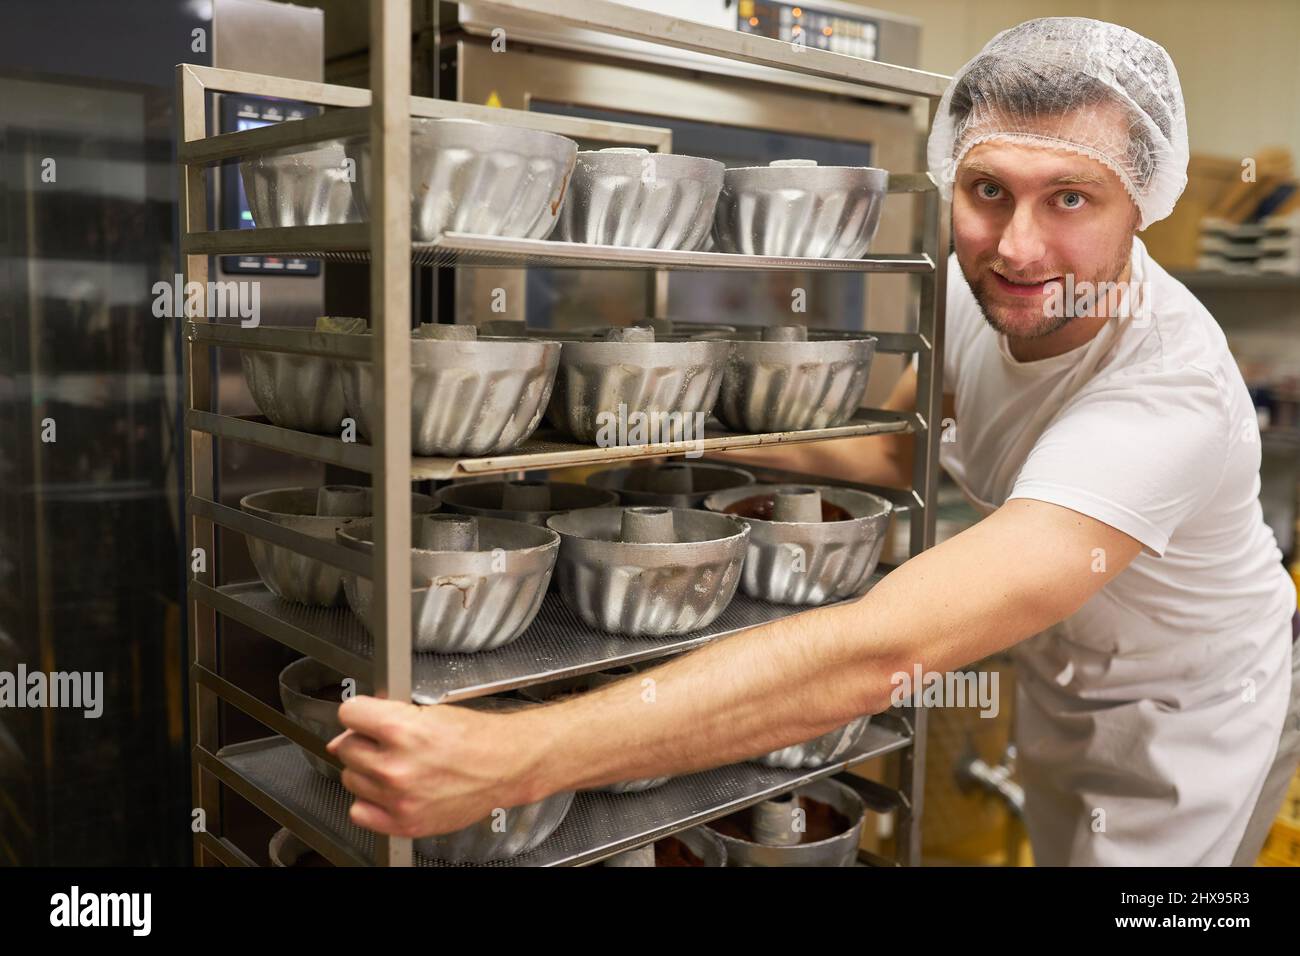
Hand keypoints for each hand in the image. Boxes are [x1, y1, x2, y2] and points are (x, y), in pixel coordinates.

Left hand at [326, 695, 542, 838]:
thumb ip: (386, 716)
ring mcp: (398, 798)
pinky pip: (359, 812)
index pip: (348, 713)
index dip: (359, 712)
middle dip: (363, 741)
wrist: (505, 766)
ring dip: (367, 771)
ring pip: (350, 778)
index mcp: (402, 730)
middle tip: (387, 742)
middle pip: (345, 748)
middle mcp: (395, 766)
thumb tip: (350, 728)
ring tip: (395, 765)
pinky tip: (389, 790)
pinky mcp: (404, 822)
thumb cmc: (476, 738)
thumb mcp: (431, 711)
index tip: (365, 716)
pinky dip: (369, 802)